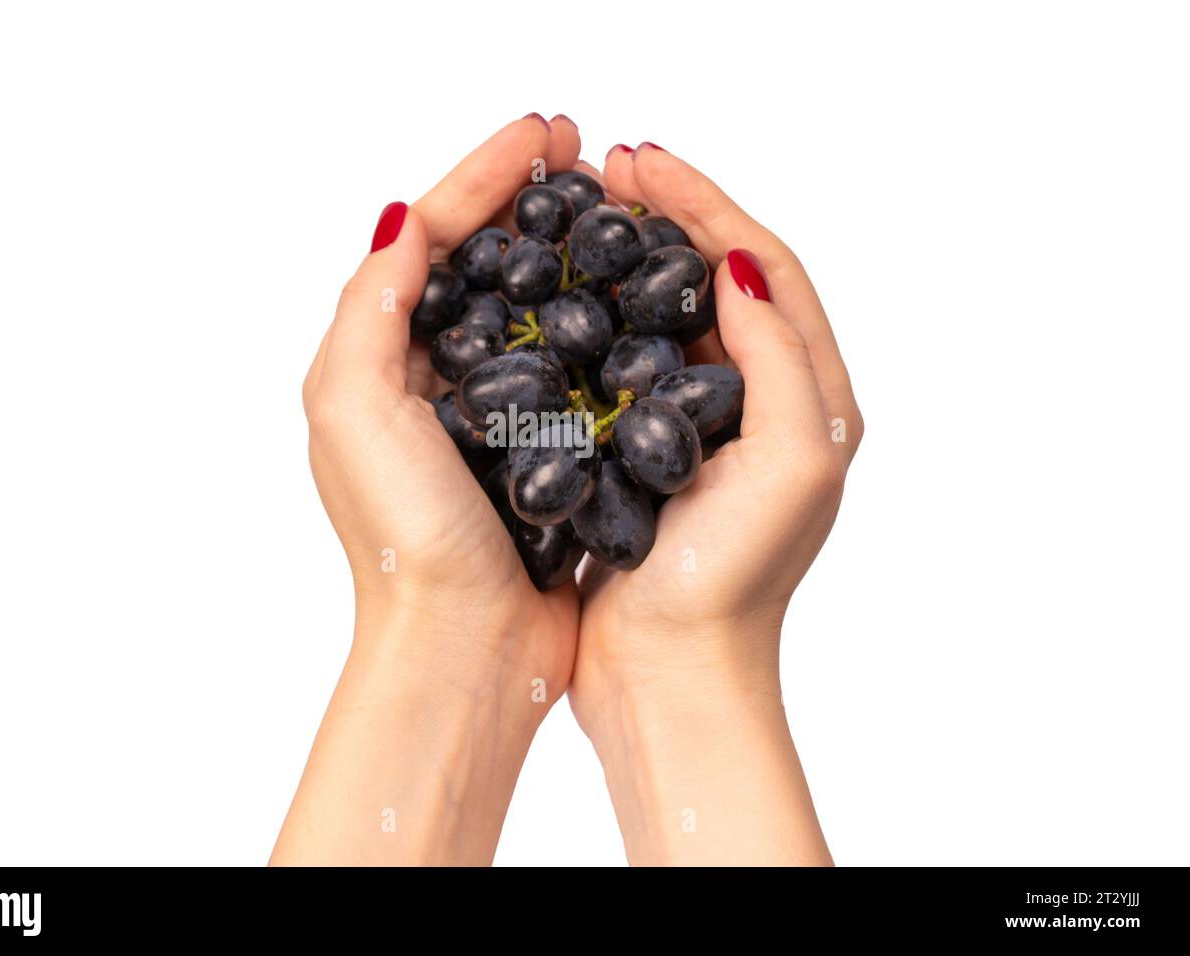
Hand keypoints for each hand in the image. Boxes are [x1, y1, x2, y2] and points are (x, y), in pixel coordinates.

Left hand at [273, 116, 583, 864]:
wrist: (467, 650)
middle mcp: (433, 379)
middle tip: (581, 148)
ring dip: (568, 247)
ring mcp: (492, 416)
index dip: (486, 176)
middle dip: (530, 196)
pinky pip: (574, 365)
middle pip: (485, 259)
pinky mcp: (545, 452)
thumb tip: (407, 214)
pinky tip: (635, 296)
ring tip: (614, 204)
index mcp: (379, 360)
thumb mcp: (353, 410)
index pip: (434, 238)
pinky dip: (598, 321)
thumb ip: (369, 307)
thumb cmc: (407, 540)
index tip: (543, 133)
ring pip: (533, 304)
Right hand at [569, 144, 863, 864]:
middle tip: (607, 172)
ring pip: (670, 315)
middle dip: (668, 215)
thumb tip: (740, 265)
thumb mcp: (789, 463)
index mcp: (809, 399)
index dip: (707, 205)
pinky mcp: (651, 455)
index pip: (766, 268)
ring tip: (582, 216)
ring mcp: (704, 429)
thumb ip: (781, 358)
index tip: (644, 166)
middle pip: (719, 277)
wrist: (672, 678)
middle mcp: (762, 405)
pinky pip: (629, 362)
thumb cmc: (732, 584)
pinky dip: (601, 317)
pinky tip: (560, 300)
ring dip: (632, 257)